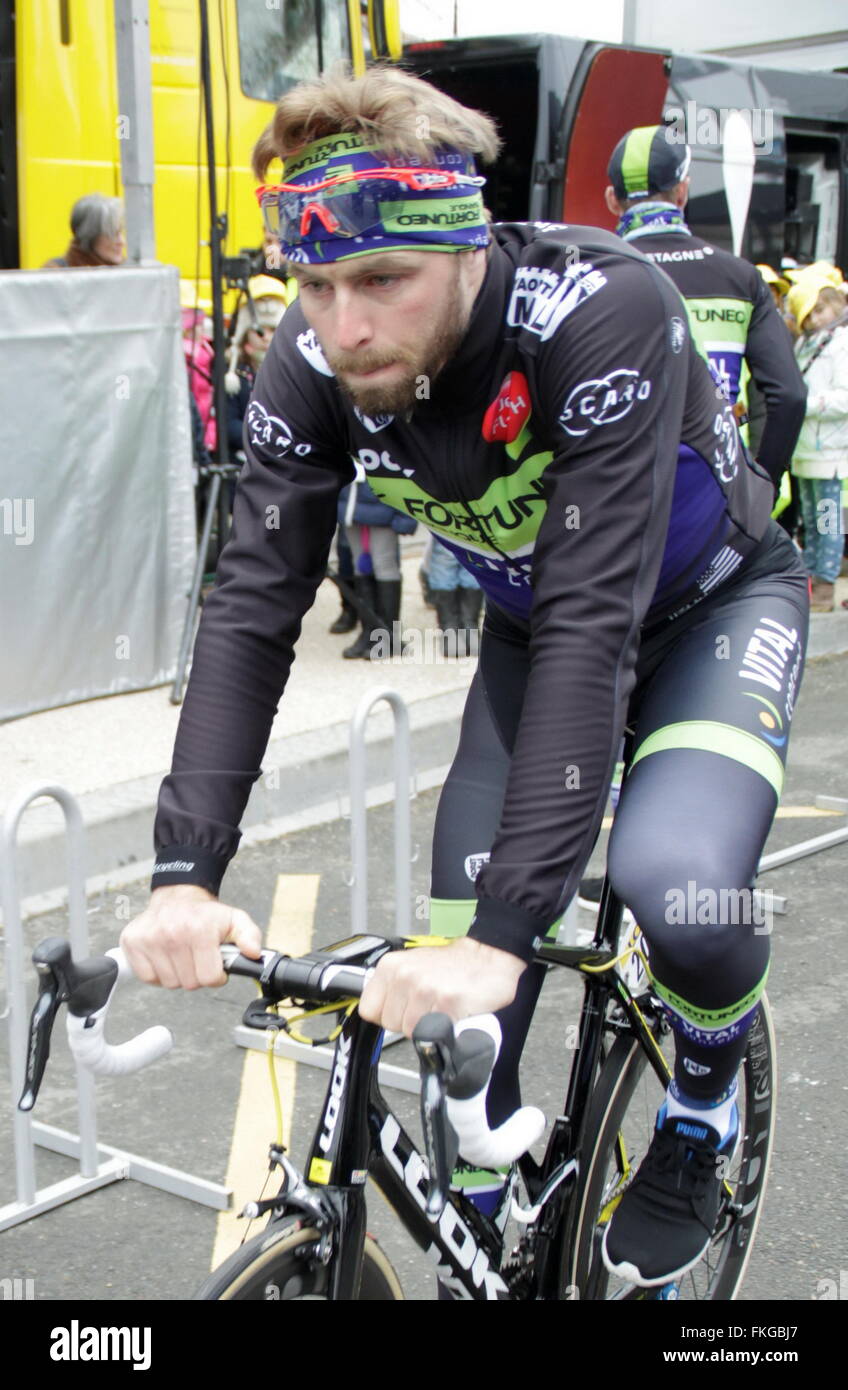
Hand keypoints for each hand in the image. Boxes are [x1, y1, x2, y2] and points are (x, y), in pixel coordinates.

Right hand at [120, 884, 262, 989]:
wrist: (178, 896)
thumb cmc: (206, 914)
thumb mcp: (235, 920)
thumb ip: (250, 936)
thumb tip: (253, 953)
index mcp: (199, 930)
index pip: (209, 978)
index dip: (216, 975)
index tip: (215, 964)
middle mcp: (172, 933)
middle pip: (189, 983)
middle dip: (197, 974)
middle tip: (197, 957)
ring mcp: (149, 938)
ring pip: (169, 983)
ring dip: (177, 974)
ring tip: (181, 955)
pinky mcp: (132, 942)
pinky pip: (147, 978)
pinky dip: (157, 974)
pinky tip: (165, 957)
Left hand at [358, 937, 524, 1037]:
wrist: (488, 957)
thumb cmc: (451, 964)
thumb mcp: (412, 966)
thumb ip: (391, 987)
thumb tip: (377, 1012)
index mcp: (391, 966)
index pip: (369, 1010)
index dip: (386, 1015)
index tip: (402, 1010)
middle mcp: (406, 976)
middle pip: (391, 1025)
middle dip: (408, 1022)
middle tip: (428, 1006)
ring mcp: (427, 989)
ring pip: (412, 1032)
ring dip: (429, 1027)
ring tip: (441, 1008)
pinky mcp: (448, 1002)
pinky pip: (436, 1033)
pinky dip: (446, 1028)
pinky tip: (453, 1012)